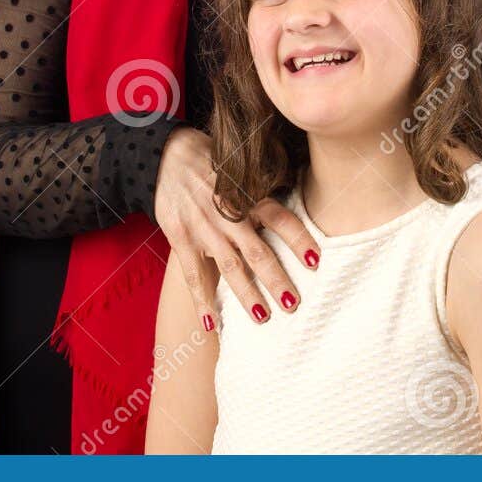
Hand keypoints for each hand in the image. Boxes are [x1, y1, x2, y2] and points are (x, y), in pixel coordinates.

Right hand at [152, 126, 320, 329]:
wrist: (166, 156)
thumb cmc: (213, 165)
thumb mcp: (240, 171)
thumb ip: (261, 195)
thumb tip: (294, 215)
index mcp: (247, 195)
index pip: (279, 218)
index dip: (298, 239)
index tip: (315, 261)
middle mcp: (228, 213)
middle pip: (257, 251)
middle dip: (276, 279)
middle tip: (293, 304)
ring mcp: (203, 227)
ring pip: (229, 266)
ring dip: (247, 295)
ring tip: (263, 318)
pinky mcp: (181, 238)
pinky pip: (193, 275)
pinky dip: (202, 301)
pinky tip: (212, 325)